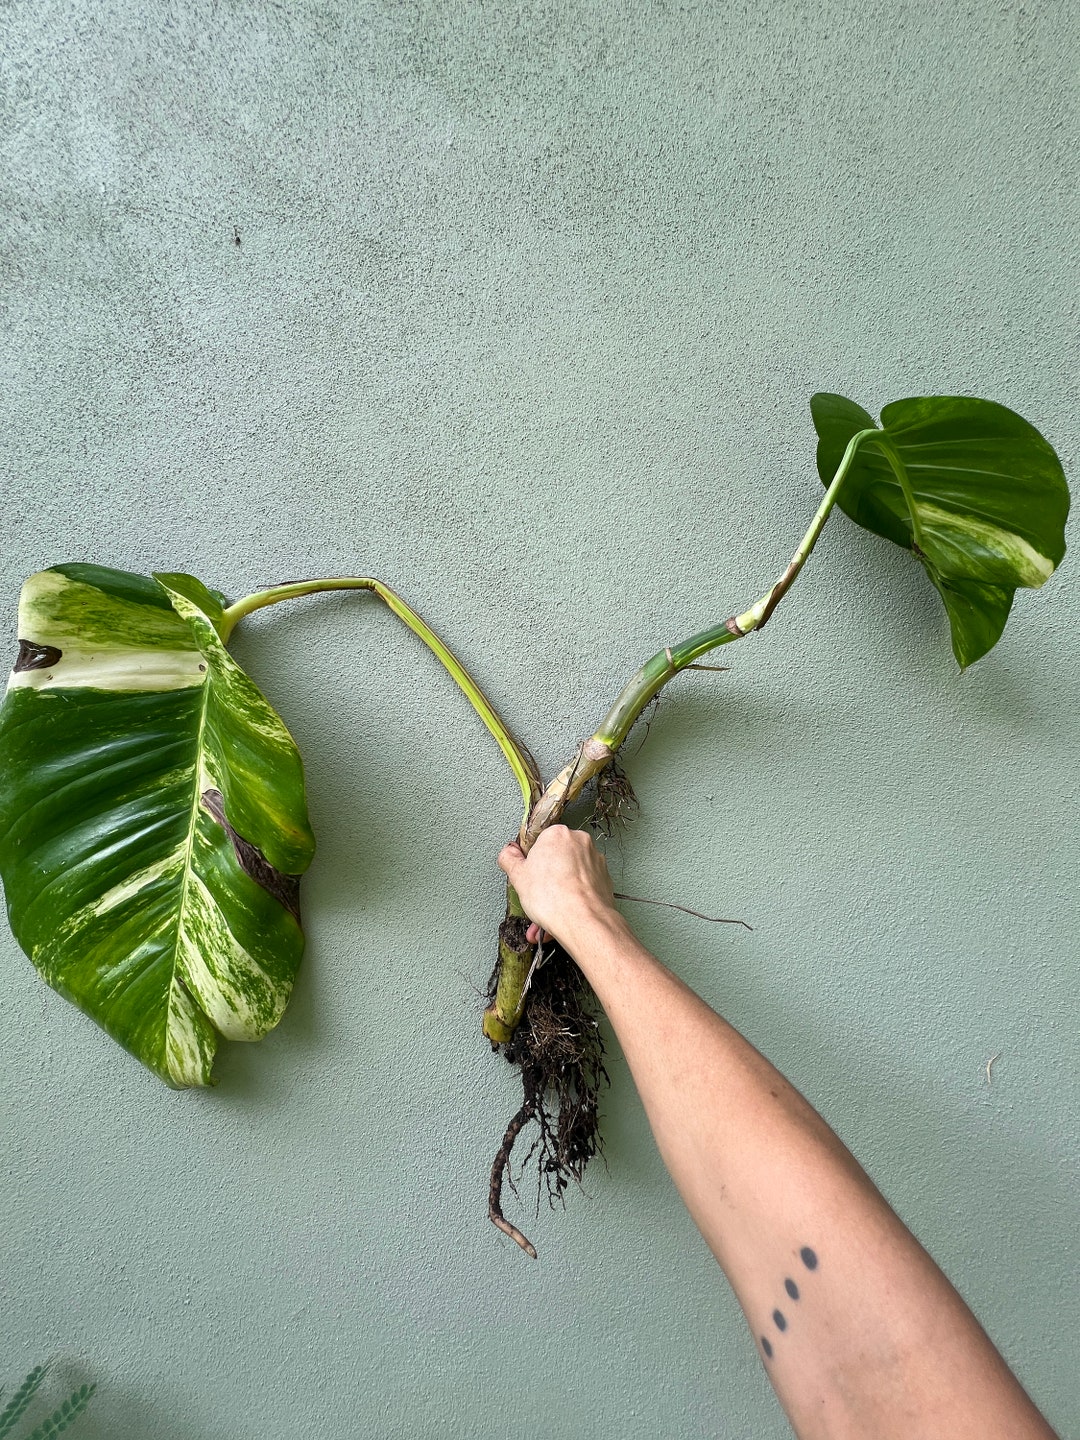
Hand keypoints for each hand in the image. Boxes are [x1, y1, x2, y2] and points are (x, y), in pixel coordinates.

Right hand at [497, 825, 618, 946]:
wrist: (583, 921)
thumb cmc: (554, 898)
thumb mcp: (517, 877)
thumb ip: (509, 859)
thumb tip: (508, 853)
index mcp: (557, 834)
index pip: (538, 843)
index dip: (530, 862)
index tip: (527, 875)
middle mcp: (579, 842)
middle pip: (556, 859)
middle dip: (544, 881)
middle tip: (536, 896)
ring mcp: (594, 859)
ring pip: (569, 875)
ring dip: (556, 893)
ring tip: (545, 915)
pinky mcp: (604, 878)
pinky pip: (581, 886)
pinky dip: (572, 898)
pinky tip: (560, 915)